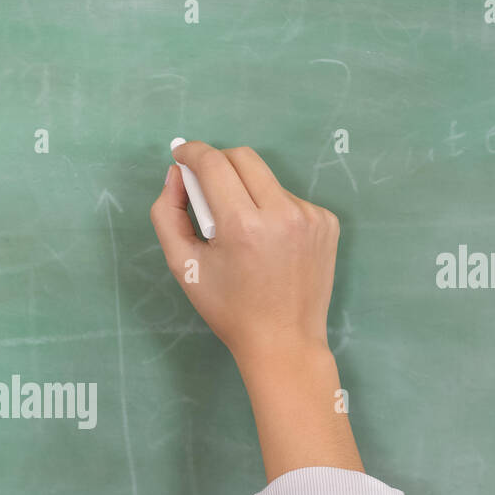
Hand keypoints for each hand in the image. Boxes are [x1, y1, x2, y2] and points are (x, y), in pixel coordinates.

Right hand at [150, 141, 361, 482]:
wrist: (283, 341)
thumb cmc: (228, 309)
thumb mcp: (184, 266)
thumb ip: (167, 215)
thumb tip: (176, 176)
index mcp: (243, 225)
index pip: (214, 163)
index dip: (192, 153)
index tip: (181, 154)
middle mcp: (281, 213)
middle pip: (243, 158)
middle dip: (218, 162)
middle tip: (204, 183)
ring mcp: (310, 216)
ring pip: (267, 179)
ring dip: (246, 190)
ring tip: (241, 229)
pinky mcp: (327, 222)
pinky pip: (289, 199)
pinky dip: (271, 209)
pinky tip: (268, 242)